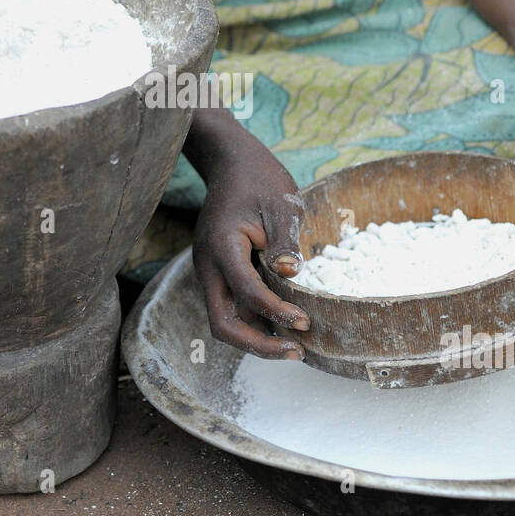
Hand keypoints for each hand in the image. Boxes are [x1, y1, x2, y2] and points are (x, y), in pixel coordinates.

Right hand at [191, 143, 310, 358]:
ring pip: (224, 320)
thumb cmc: (259, 179)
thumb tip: (290, 274)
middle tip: (296, 352)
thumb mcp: (281, 204)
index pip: (244, 291)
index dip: (274, 312)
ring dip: (255, 338)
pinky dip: (254, 322)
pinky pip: (232, 306)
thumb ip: (285, 240)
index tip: (305, 321)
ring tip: (294, 347)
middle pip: (222, 323)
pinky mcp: (219, 272)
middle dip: (257, 345)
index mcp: (221, 246)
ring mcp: (211, 270)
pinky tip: (282, 325)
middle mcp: (208, 265)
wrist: (232, 163)